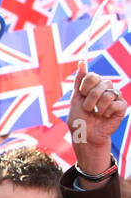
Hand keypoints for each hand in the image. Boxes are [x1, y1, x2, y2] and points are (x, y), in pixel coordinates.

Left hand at [68, 60, 127, 175]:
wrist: (85, 134)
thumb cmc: (79, 118)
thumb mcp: (76, 98)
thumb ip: (79, 80)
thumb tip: (81, 62)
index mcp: (95, 85)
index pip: (93, 76)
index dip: (85, 87)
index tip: (82, 96)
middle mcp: (106, 88)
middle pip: (101, 84)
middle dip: (90, 98)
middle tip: (89, 108)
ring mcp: (115, 97)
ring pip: (108, 94)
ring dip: (98, 106)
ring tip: (96, 113)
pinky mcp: (122, 107)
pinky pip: (116, 103)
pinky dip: (107, 111)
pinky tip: (105, 116)